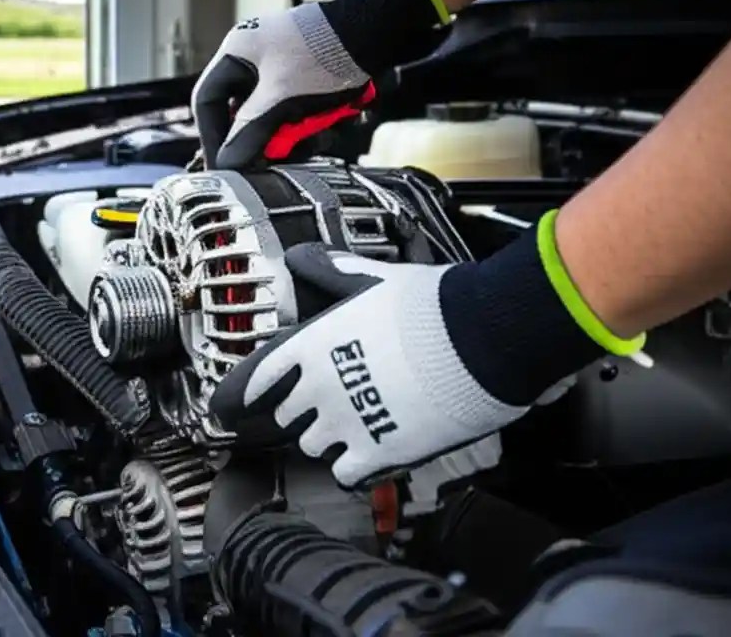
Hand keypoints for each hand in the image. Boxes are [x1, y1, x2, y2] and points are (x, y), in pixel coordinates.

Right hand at [191, 0, 452, 170]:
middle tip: (268, 160)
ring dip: (285, 135)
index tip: (222, 165)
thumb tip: (227, 164)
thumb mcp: (279, 99)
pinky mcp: (304, 78)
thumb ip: (249, 133)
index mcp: (237, 52)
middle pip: (239, 112)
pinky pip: (292, 112)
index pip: (207, 100)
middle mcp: (253, 58)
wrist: (374, 32)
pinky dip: (303, 127)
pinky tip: (321, 132)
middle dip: (257, 138)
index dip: (211, 136)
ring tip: (306, 142)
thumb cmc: (323, 54)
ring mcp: (280, 67)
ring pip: (268, 116)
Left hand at [211, 234, 599, 488]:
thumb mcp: (375, 278)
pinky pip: (345, 474)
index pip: (264, 375)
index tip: (252, 398)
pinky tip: (369, 457)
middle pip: (290, 413)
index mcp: (311, 343)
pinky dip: (355, 468)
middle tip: (333, 404)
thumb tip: (310, 255)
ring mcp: (344, 421)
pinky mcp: (375, 451)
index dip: (260, 387)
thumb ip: (339, 272)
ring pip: (313, 445)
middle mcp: (318, 386)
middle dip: (308, 409)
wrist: (477, 340)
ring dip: (331, 439)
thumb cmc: (432, 306)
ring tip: (355, 429)